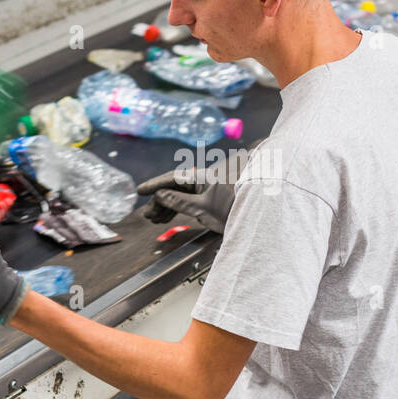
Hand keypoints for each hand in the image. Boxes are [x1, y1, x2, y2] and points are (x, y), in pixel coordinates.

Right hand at [136, 143, 260, 235]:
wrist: (258, 214)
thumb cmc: (233, 209)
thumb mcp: (203, 209)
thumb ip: (179, 202)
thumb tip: (160, 196)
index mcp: (201, 178)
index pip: (172, 179)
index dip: (154, 185)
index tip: (139, 191)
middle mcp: (203, 180)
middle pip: (175, 188)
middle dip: (160, 201)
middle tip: (148, 216)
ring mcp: (207, 188)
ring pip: (181, 194)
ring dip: (168, 206)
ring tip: (156, 220)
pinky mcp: (211, 197)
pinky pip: (190, 200)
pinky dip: (178, 208)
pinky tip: (169, 216)